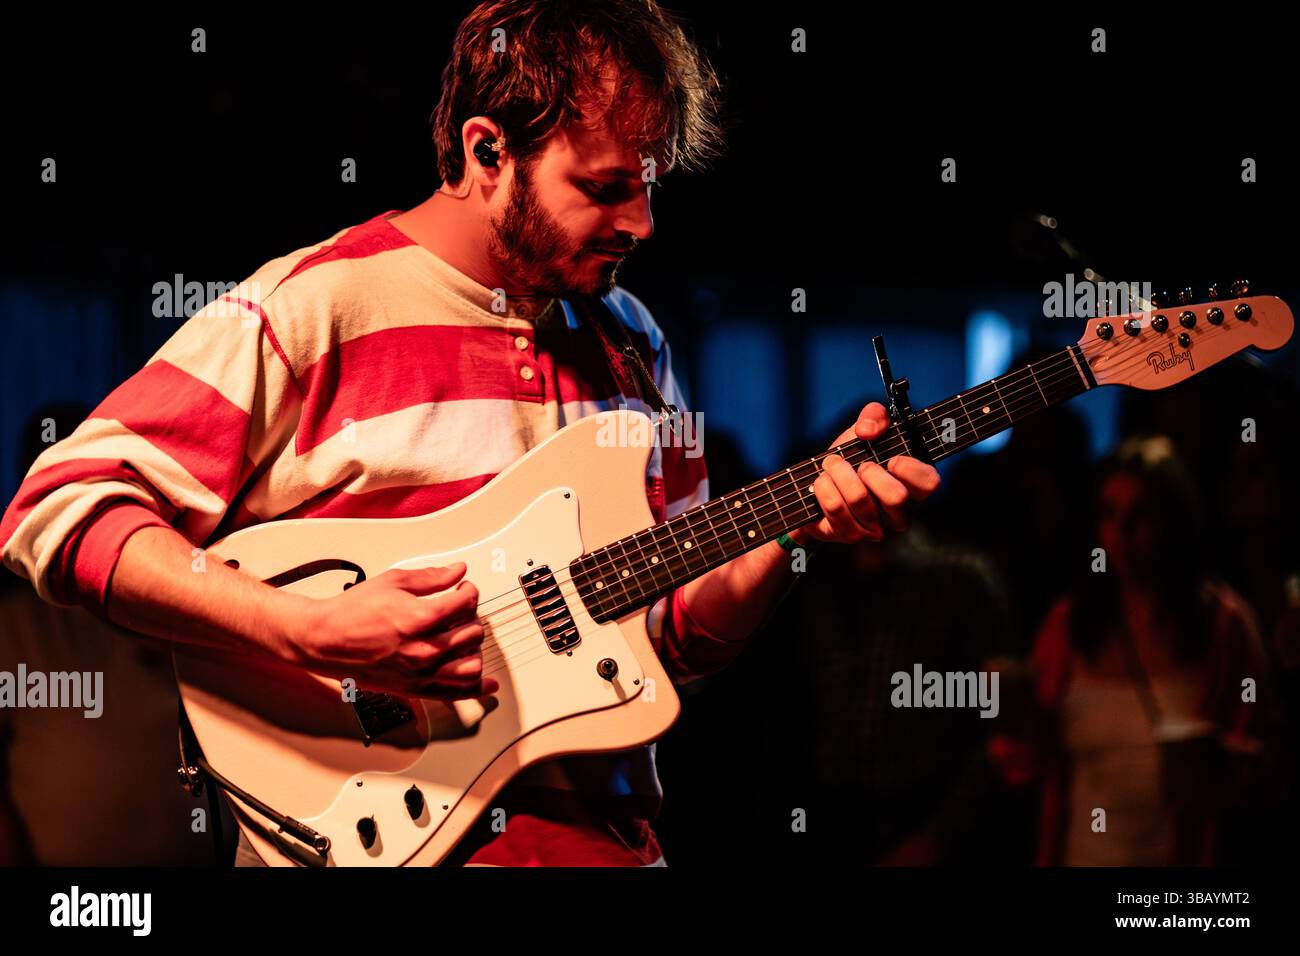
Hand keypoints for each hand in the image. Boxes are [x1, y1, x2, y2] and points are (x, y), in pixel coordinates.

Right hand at [286, 562, 498, 699]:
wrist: (325, 640)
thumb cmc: (352, 612)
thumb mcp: (392, 581)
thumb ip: (430, 577)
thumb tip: (456, 572)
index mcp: (419, 619)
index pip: (465, 603)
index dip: (469, 590)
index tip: (463, 588)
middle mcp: (423, 649)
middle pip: (472, 632)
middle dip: (471, 616)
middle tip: (460, 610)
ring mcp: (420, 673)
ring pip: (472, 663)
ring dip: (474, 647)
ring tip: (463, 636)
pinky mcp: (415, 689)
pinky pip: (456, 693)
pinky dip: (477, 688)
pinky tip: (488, 683)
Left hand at [792, 402, 939, 545]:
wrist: (816, 487)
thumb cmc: (850, 460)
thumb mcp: (864, 431)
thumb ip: (875, 417)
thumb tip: (868, 430)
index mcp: (912, 486)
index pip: (929, 483)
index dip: (910, 469)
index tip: (891, 459)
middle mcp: (899, 512)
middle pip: (896, 497)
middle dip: (869, 471)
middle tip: (858, 464)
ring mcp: (875, 528)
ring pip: (860, 500)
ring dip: (839, 473)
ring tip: (832, 466)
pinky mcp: (848, 534)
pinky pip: (836, 509)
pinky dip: (824, 487)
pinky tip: (823, 482)